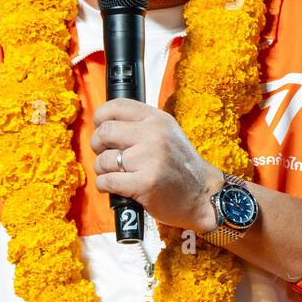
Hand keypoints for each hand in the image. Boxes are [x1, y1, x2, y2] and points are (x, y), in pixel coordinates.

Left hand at [90, 99, 225, 233]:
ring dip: (102, 170)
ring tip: (116, 174)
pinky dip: (104, 186)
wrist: (203, 195)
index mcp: (158, 119)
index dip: (101, 118)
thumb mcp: (167, 134)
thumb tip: (104, 124)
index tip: (101, 129)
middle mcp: (154, 135)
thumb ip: (140, 125)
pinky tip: (114, 188)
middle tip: (106, 155)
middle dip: (97, 146)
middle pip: (105, 132)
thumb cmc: (180, 167)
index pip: (116, 106)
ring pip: (103, 159)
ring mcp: (150, 159)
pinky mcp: (145, 183)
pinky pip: (107, 181)